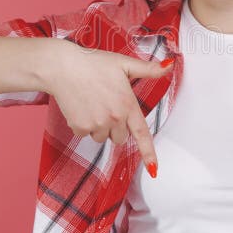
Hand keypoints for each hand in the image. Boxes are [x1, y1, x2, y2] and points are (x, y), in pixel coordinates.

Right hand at [43, 40, 173, 177]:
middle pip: (120, 137)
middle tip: (107, 105)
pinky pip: (85, 134)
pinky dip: (84, 125)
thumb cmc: (93, 63)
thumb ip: (148, 69)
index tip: (154, 169)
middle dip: (117, 127)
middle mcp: (114, 117)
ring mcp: (96, 124)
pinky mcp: (80, 127)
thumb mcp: (124, 63)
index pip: (142, 134)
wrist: (63, 67)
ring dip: (100, 126)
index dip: (149, 153)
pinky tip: (81, 107)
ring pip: (102, 137)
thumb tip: (169, 65)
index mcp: (127, 104)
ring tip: (93, 104)